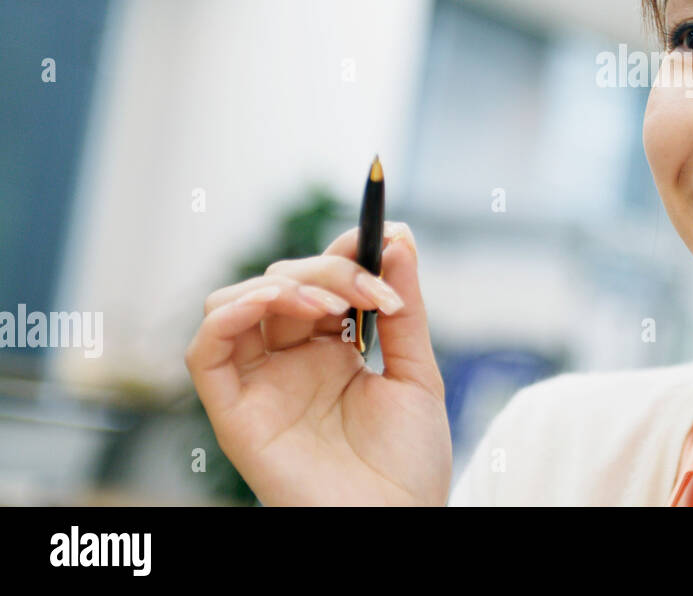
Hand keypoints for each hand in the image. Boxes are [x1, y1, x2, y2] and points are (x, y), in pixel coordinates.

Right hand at [185, 222, 450, 504]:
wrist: (399, 524)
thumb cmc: (409, 464)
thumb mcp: (418, 373)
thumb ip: (406, 308)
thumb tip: (400, 236)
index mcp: (332, 350)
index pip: (321, 278)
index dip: (347, 251)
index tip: (389, 238)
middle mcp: (290, 362)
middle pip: (284, 282)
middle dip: (332, 269)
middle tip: (376, 293)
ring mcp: (261, 385)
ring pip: (234, 303)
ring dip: (283, 284)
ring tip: (335, 304)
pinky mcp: (235, 413)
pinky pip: (205, 352)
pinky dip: (230, 313)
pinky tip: (275, 302)